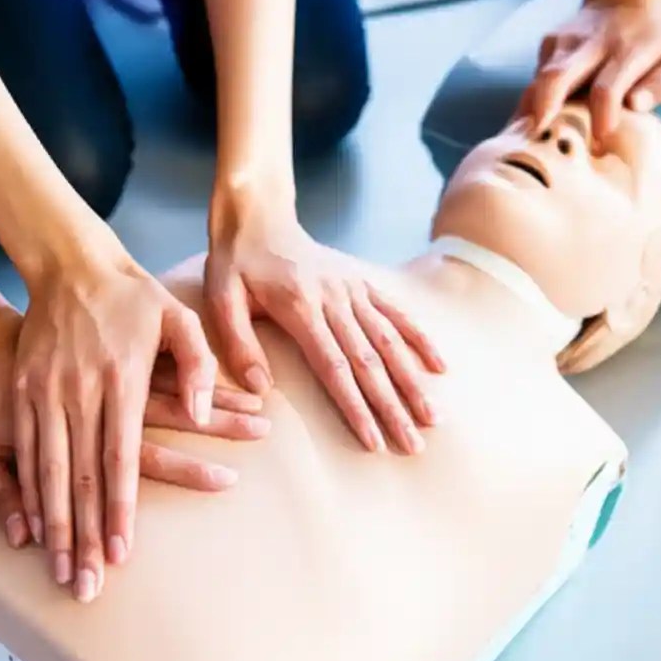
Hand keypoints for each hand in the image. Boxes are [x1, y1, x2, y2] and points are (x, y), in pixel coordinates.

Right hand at [12, 260, 218, 601]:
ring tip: (62, 568)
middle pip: (81, 476)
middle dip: (85, 535)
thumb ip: (196, 363)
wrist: (70, 265)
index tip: (123, 550)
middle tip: (89, 583)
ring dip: (54, 526)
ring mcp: (45, 390)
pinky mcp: (24, 390)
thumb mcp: (179, 316)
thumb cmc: (134, 296)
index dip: (121, 507)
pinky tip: (33, 530)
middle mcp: (79, 389)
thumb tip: (195, 413)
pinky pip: (26, 453)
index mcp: (120, 376)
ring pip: (48, 472)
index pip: (122, 456)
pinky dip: (27, 494)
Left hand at [205, 187, 444, 455]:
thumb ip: (240, 344)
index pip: (335, 368)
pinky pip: (396, 312)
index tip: (374, 441)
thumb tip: (261, 389)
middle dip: (394, 407)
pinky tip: (439, 366)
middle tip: (414, 445)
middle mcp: (335, 299)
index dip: (356, 406)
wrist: (258, 215)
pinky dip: (419, 339)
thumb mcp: (221, 299)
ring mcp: (353, 289)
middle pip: (370, 363)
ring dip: (413, 381)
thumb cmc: (235, 263)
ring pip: (390, 342)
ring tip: (433, 417)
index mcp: (301, 308)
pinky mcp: (362, 282)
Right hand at [518, 0, 660, 142]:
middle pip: (557, 77)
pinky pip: (536, 78)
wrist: (625, 1)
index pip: (606, 89)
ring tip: (530, 136)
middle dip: (543, 108)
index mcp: (628, 51)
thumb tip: (634, 105)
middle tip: (536, 135)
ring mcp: (564, 41)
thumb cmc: (651, 46)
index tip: (598, 141)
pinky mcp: (548, 43)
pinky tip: (539, 120)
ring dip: (532, 110)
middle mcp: (591, 43)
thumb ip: (658, 87)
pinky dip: (534, 101)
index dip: (600, 116)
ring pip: (540, 79)